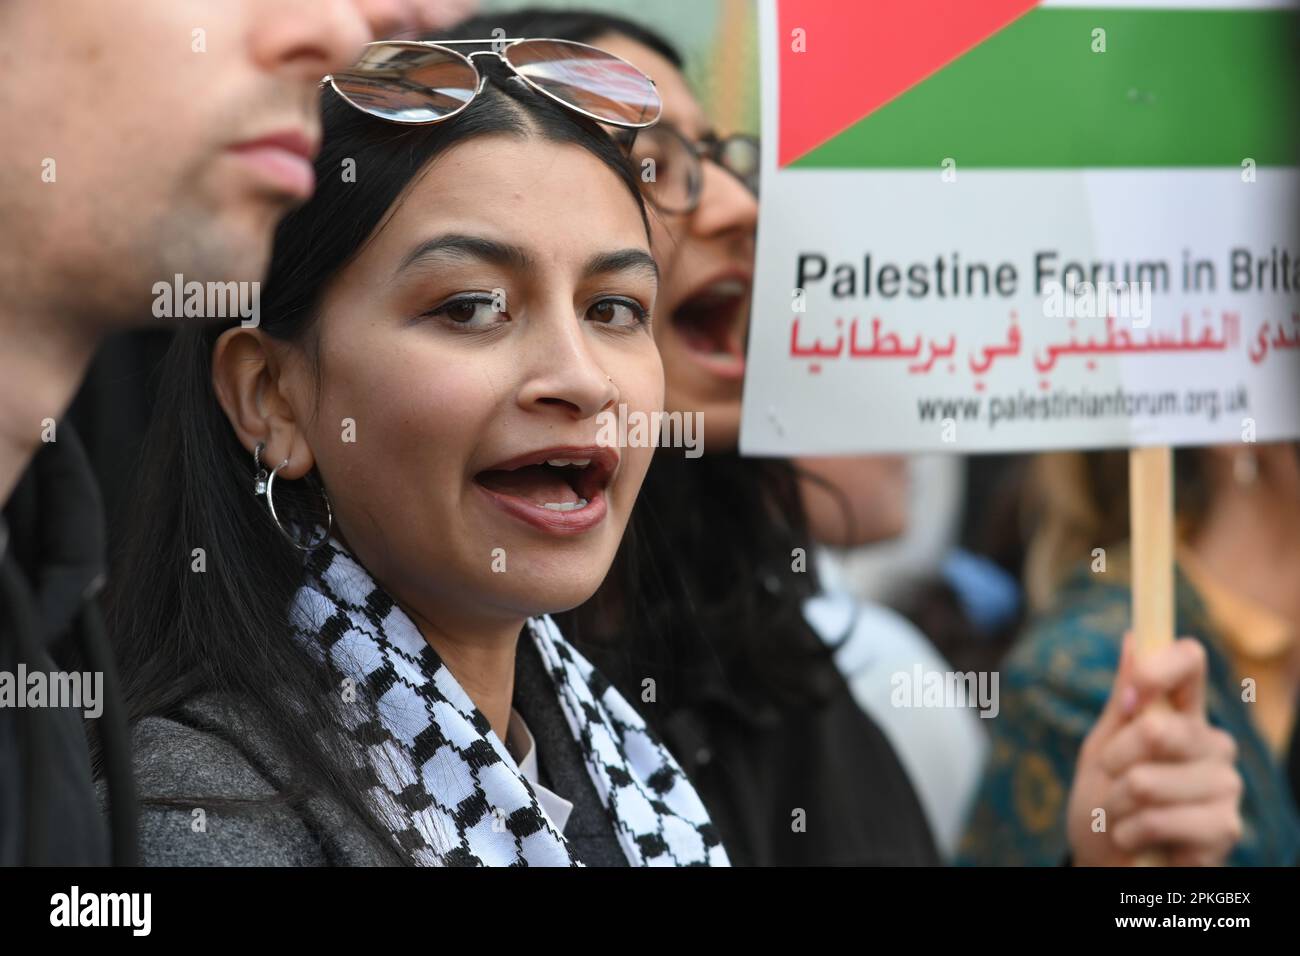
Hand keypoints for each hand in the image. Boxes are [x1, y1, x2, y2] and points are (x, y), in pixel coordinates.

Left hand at [1066, 633, 1242, 865]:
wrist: (1107, 861)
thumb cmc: (1105, 800)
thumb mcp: (1102, 746)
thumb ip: (1123, 699)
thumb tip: (1132, 638)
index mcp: (1182, 714)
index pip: (1190, 662)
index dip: (1160, 666)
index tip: (1131, 695)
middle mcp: (1212, 742)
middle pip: (1157, 728)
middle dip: (1114, 760)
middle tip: (1111, 779)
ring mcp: (1225, 785)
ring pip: (1148, 780)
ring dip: (1117, 805)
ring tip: (1122, 816)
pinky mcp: (1225, 827)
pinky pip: (1159, 819)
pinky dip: (1130, 832)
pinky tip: (1136, 839)